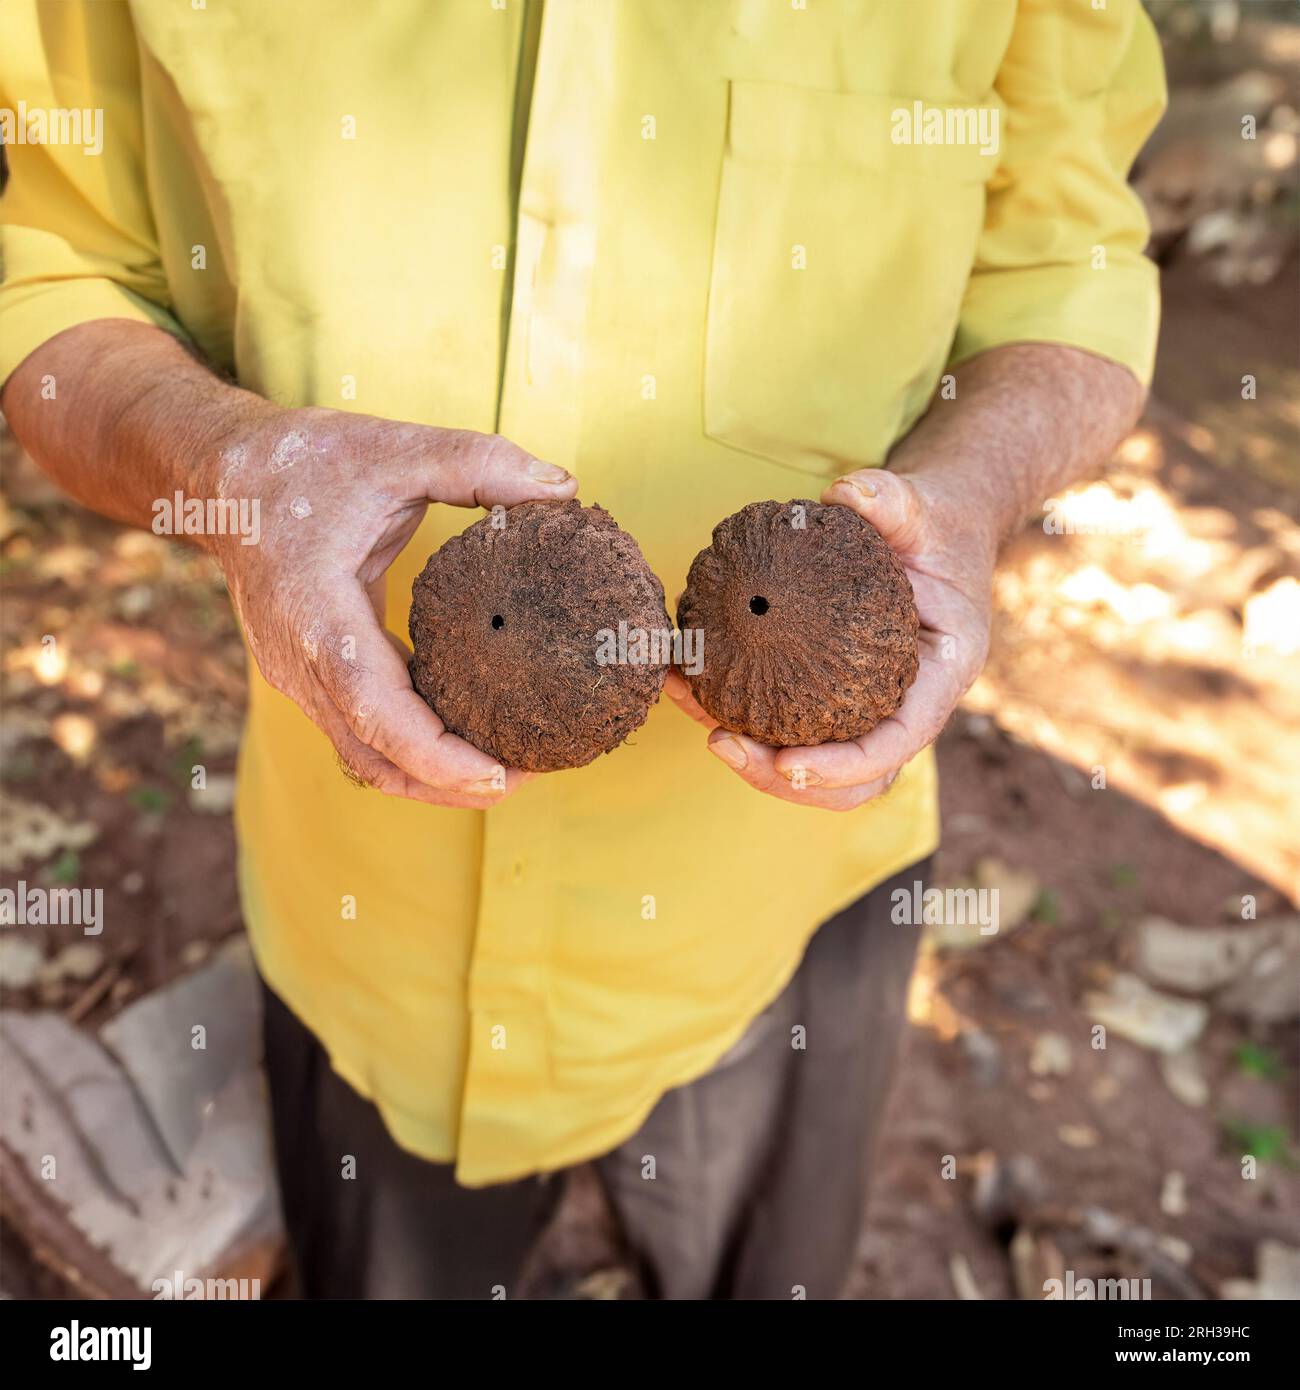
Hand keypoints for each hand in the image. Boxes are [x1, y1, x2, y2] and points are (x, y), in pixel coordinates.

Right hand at [201, 405, 577, 805]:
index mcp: (316, 613)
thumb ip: (477, 463)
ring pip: (367, 756)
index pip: (375, 710)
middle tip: (528, 777)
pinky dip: (414, 748)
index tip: (498, 775)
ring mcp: (300, 676)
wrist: (222, 478)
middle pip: (376, 756)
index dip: (437, 754)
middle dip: (449, 783)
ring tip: (508, 770)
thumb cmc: (301, 464)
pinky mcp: (312, 676)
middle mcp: (301, 661)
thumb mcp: (392, 448)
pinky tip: (467, 737)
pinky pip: (364, 731)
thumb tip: (562, 487)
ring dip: (431, 776)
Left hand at [665, 467, 994, 809]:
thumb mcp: (923, 507)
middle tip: (723, 743)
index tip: (789, 762)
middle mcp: (905, 705)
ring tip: (694, 716)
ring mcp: (868, 707)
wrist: (933, 532)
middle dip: (785, 777)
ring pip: (814, 761)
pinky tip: (685, 679)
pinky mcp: (832, 695)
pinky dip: (738, 709)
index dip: (844, 765)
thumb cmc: (933, 525)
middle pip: (852, 779)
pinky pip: (788, 720)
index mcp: (940, 675)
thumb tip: (848, 492)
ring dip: (752, 756)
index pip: (897, 741)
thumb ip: (894, 499)